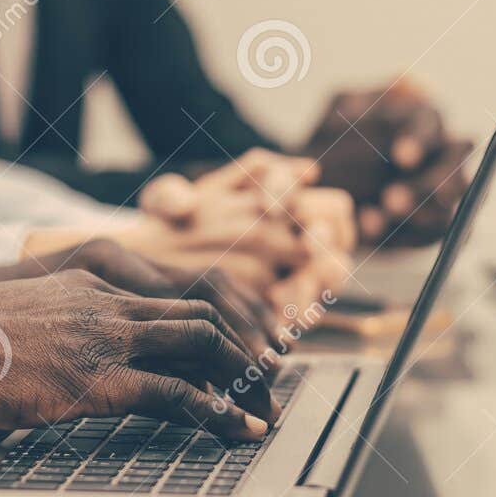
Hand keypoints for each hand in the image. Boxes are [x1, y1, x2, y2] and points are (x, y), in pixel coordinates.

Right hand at [0, 270, 275, 452]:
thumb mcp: (14, 319)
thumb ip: (51, 331)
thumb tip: (58, 363)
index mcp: (91, 282)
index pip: (177, 294)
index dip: (223, 322)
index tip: (247, 347)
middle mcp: (108, 301)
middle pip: (205, 314)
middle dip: (248, 350)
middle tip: (272, 380)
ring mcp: (105, 338)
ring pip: (203, 347)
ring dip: (245, 380)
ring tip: (267, 409)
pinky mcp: (96, 379)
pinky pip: (177, 393)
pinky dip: (218, 413)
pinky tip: (239, 430)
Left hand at [131, 150, 355, 312]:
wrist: (172, 259)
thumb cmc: (174, 224)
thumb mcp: (161, 207)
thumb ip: (168, 198)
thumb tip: (188, 201)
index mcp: (265, 184)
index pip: (286, 177)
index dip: (284, 191)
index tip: (269, 211)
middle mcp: (293, 215)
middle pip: (333, 215)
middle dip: (322, 231)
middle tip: (306, 247)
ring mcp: (303, 254)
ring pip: (334, 260)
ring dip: (318, 275)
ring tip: (288, 294)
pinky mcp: (298, 289)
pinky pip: (316, 297)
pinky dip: (304, 308)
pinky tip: (287, 318)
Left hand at [302, 77, 472, 246]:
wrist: (313, 185)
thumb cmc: (330, 140)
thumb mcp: (339, 113)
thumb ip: (370, 99)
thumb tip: (409, 81)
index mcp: (422, 119)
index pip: (433, 122)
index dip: (421, 140)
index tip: (402, 157)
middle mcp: (442, 156)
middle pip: (458, 168)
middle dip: (429, 186)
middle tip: (392, 200)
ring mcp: (441, 195)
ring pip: (450, 207)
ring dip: (416, 217)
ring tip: (372, 221)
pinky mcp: (431, 227)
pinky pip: (431, 236)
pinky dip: (401, 238)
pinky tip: (368, 229)